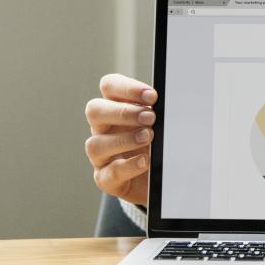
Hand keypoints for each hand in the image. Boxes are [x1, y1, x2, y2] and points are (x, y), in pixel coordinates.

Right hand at [85, 73, 156, 205]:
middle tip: (150, 117)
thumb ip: (160, 111)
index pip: (109, 86)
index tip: (152, 97)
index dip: (128, 88)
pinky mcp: (106, 178)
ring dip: (124, 139)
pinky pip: (109, 172)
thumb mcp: (159, 123)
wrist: (159, 177)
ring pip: (96, 144)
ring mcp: (100, 155)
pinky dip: (128, 166)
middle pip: (94, 110)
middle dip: (123, 112)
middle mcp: (102, 129)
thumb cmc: (157, 142)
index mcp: (115, 107)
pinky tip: (145, 161)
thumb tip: (169, 103)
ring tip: (148, 137)